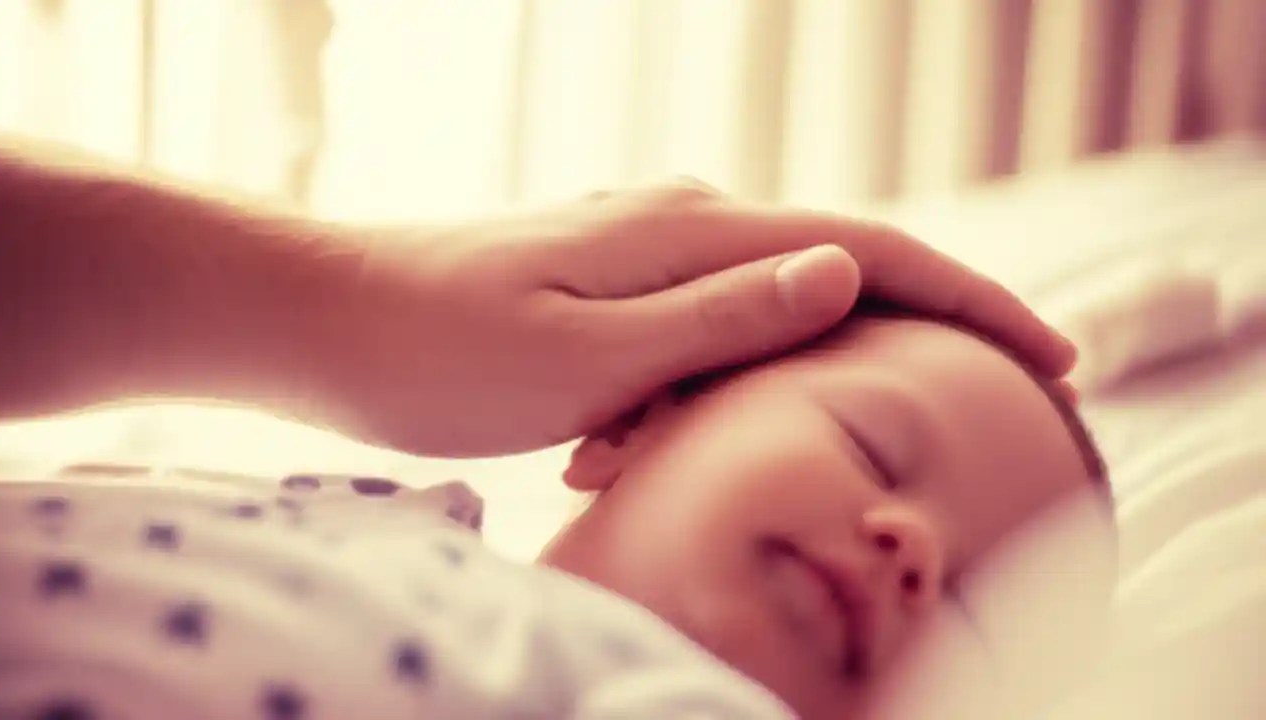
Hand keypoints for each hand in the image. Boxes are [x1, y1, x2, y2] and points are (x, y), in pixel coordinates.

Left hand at [313, 181, 1074, 456]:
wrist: (321, 318)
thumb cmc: (439, 349)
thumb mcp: (590, 355)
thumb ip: (721, 317)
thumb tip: (845, 274)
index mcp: (690, 233)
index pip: (870, 253)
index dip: (971, 301)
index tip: (1053, 357)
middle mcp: (679, 223)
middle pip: (836, 271)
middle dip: (920, 329)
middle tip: (997, 393)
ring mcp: (642, 248)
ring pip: (764, 309)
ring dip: (805, 370)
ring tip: (844, 427)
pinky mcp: (607, 281)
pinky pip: (700, 329)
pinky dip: (723, 381)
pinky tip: (680, 434)